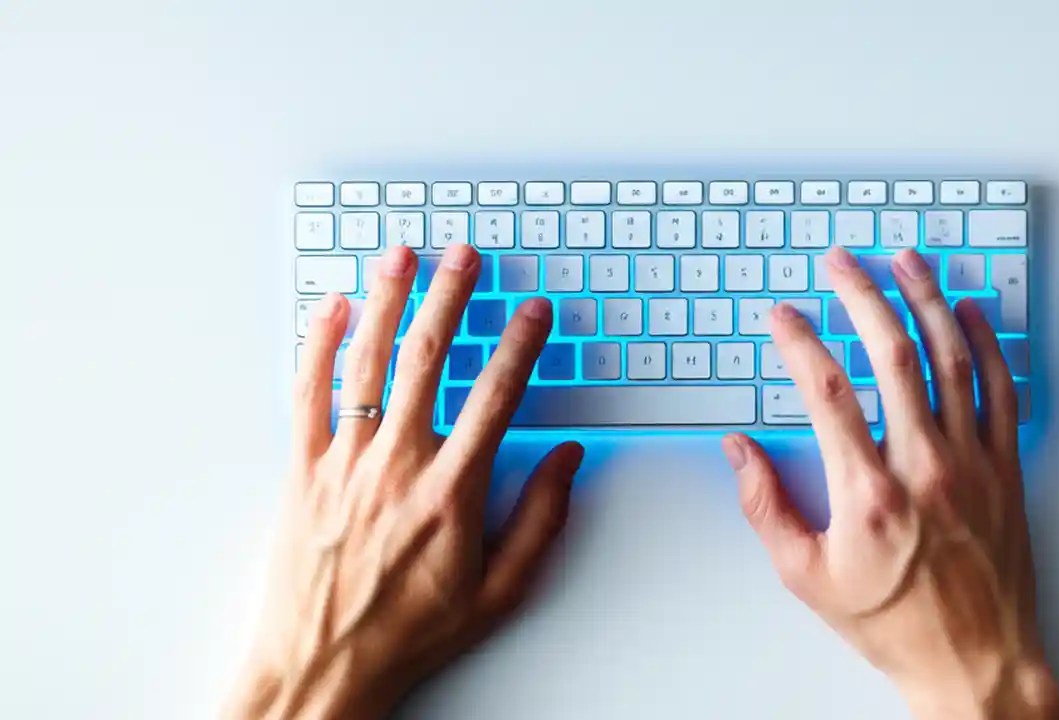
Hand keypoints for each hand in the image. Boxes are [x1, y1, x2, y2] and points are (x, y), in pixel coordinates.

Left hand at [225, 245, 582, 719]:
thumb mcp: (501, 591)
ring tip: (402, 256)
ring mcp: (344, 463)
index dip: (519, 344)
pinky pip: (307, 394)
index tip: (533, 311)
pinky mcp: (302, 470)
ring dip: (387, 301)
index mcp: (450, 492)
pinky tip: (333, 308)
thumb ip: (542, 520)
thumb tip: (569, 459)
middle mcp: (396, 465)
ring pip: (366, 363)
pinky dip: (319, 345)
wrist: (325, 664)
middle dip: (449, 297)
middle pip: (427, 359)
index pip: (496, 397)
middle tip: (464, 255)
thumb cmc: (412, 631)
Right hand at [723, 248, 1058, 719]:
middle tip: (841, 263)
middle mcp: (924, 466)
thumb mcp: (806, 577)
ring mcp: (972, 463)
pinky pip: (1001, 390)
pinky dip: (987, 344)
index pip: (826, 392)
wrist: (974, 661)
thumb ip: (765, 507)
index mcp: (868, 493)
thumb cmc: (893, 625)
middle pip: (891, 355)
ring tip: (905, 261)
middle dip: (861, 296)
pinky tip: (969, 314)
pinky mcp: (1006, 470)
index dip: (798, 342)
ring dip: (925, 300)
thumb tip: (740, 452)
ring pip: (950, 359)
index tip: (782, 316)